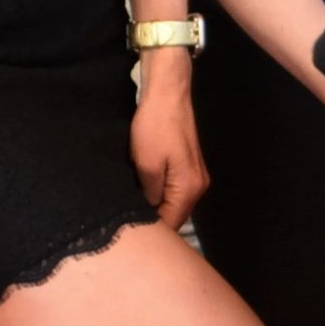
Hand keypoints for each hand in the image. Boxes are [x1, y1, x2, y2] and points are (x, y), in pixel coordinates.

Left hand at [132, 53, 206, 226]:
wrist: (168, 93)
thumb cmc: (155, 126)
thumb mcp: (146, 164)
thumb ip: (149, 194)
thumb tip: (148, 211)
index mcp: (189, 188)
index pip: (171, 223)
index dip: (152, 231)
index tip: (129, 232)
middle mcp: (198, 186)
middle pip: (175, 215)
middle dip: (153, 220)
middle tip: (126, 220)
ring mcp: (195, 176)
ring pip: (173, 203)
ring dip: (155, 207)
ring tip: (131, 207)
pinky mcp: (188, 166)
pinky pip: (174, 190)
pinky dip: (159, 194)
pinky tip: (142, 192)